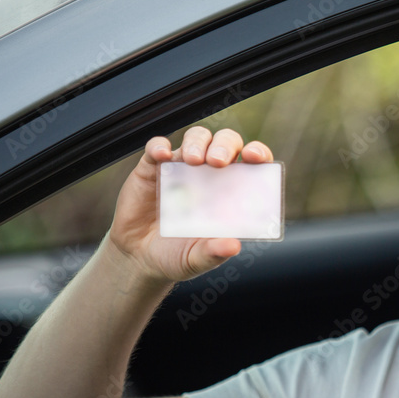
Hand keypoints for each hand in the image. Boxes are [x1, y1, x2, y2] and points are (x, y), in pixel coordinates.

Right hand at [107, 126, 273, 282]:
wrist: (141, 258)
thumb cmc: (177, 255)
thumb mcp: (198, 259)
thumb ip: (214, 253)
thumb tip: (233, 246)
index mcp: (231, 193)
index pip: (252, 164)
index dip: (258, 153)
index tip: (254, 156)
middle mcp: (210, 175)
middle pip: (225, 143)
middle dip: (224, 145)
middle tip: (217, 161)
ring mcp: (182, 168)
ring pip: (196, 138)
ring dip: (197, 142)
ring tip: (193, 160)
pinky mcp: (153, 168)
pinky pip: (156, 147)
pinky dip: (160, 145)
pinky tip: (162, 155)